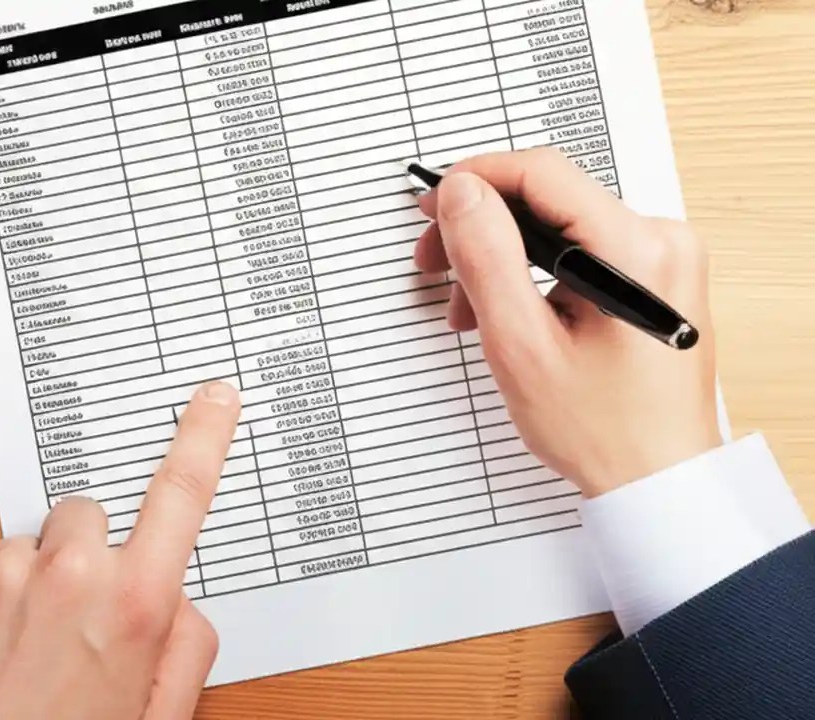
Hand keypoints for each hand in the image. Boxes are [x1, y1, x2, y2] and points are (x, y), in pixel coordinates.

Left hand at [0, 382, 241, 719]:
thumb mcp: (154, 713)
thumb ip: (184, 647)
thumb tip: (177, 600)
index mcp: (134, 604)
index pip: (181, 497)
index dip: (203, 438)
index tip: (213, 399)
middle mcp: (71, 573)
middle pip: (86, 517)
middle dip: (79, 554)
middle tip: (65, 619)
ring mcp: (0, 570)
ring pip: (22, 545)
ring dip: (21, 582)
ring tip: (11, 649)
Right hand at [413, 148, 720, 496]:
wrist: (659, 480)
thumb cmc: (603, 430)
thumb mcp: (521, 344)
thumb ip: (486, 257)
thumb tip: (460, 192)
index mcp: (637, 249)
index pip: (542, 172)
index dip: (476, 178)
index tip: (431, 202)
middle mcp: (662, 241)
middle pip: (549, 198)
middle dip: (482, 227)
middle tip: (433, 262)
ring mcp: (664, 259)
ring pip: (559, 227)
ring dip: (503, 257)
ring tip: (468, 311)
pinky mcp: (655, 278)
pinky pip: (581, 251)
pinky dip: (534, 273)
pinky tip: (508, 312)